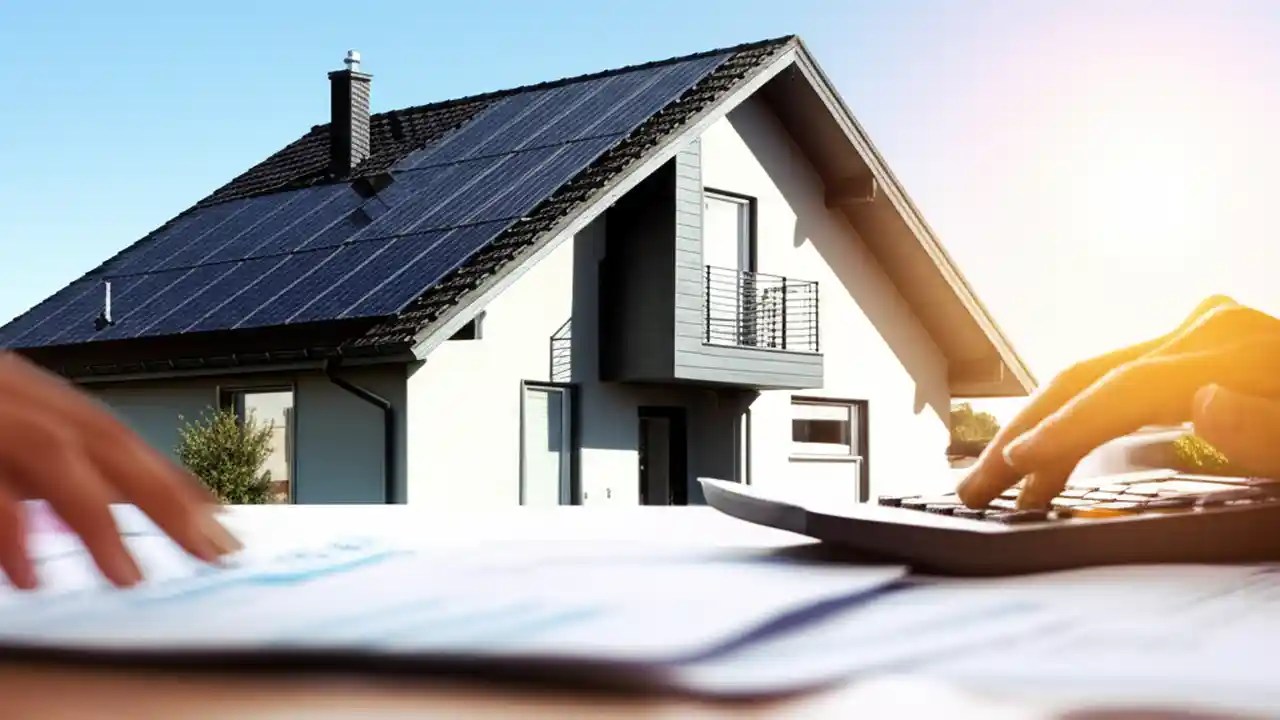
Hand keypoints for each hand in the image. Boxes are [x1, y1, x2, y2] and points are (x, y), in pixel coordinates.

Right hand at [0, 352, 239, 589]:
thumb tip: (91, 516)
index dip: (174, 478)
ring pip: (56, 454)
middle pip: (108, 441)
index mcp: (32, 398)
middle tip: (214, 553)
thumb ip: (37, 475)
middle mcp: (17, 395)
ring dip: (98, 521)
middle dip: (167, 498)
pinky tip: (32, 577)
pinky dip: (11, 530)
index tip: (222, 518)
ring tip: (130, 580)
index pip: (119, 438)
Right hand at [957, 295, 1279, 509]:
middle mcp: (1207, 327)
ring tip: (998, 484)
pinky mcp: (1196, 349)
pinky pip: (1116, 383)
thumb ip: (1271, 428)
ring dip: (1039, 430)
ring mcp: (1199, 333)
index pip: (1123, 390)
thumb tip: (1201, 398)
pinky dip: (1077, 422)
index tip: (1013, 473)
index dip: (1064, 433)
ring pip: (1092, 377)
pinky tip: (1053, 458)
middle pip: (1087, 375)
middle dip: (1022, 433)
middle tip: (974, 486)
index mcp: (1235, 345)